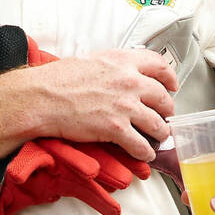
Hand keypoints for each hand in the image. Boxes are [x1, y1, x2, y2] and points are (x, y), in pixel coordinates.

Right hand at [11, 49, 177, 160]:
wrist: (41, 98)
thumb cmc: (58, 79)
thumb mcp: (92, 60)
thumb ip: (113, 66)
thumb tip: (120, 72)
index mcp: (123, 61)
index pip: (159, 65)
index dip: (170, 77)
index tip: (172, 85)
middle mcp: (129, 81)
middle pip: (163, 97)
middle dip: (168, 109)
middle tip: (166, 115)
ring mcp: (125, 106)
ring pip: (158, 123)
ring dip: (162, 133)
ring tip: (160, 137)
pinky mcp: (116, 129)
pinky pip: (141, 144)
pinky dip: (146, 152)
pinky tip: (146, 154)